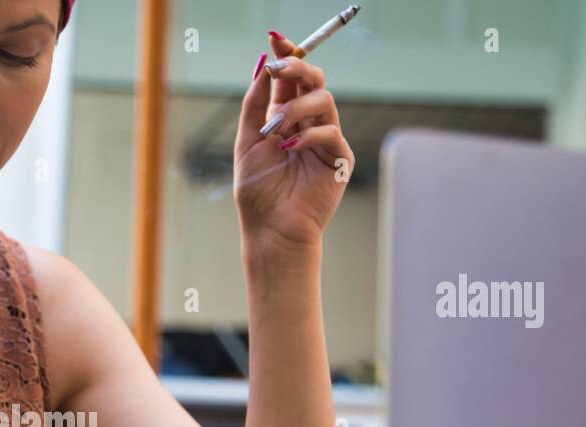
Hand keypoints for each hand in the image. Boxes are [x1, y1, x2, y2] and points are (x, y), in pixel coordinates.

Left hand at [234, 31, 353, 249]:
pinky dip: (307, 135)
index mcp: (284, 119)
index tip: (275, 38)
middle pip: (313, 80)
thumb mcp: (246, 143)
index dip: (286, 55)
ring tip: (276, 128)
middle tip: (278, 69)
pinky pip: (329, 132)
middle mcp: (307, 124)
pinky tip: (289, 148)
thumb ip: (254, 106)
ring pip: (323, 100)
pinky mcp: (338, 159)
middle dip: (296, 68)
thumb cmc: (257, 193)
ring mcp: (325, 140)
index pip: (290, 79)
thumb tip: (261, 67)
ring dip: (297, 107)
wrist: (271, 230)